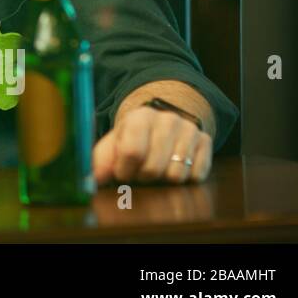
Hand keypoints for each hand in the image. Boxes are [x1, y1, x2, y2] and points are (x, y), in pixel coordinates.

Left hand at [93, 105, 212, 184]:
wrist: (161, 123)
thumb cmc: (132, 138)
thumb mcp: (113, 144)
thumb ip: (100, 161)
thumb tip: (92, 181)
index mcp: (139, 117)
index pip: (132, 152)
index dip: (124, 171)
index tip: (122, 173)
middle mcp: (167, 119)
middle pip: (154, 169)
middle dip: (142, 178)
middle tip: (139, 172)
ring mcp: (189, 129)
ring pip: (176, 176)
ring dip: (163, 180)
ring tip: (157, 167)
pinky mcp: (205, 140)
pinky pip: (196, 176)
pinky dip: (183, 178)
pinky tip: (174, 166)